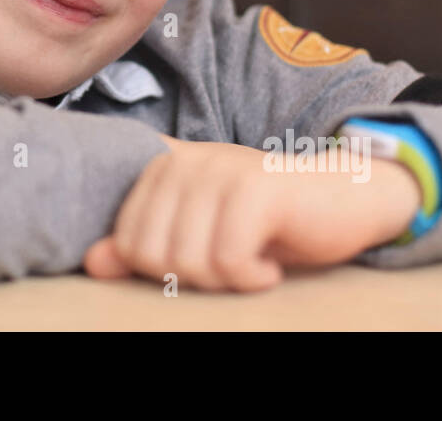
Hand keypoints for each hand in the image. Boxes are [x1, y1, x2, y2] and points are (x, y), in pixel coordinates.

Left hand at [82, 139, 421, 291]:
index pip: (125, 240)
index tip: (203, 257)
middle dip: (191, 278)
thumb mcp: (201, 236)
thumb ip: (144, 244)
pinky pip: (228, 259)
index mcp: (164, 168)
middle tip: (231, 264)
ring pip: (186, 261)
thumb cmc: (271, 221)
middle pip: (150, 254)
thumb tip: (95, 261)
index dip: (160, 268)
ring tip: (251, 263)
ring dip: (224, 280)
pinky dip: (251, 277)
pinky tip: (271, 266)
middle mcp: (186, 162)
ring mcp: (220, 170)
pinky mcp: (255, 189)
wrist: (347, 198)